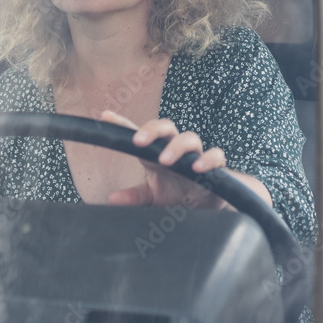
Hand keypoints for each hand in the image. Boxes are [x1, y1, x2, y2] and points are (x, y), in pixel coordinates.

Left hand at [99, 110, 230, 209]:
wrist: (207, 206)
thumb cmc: (178, 194)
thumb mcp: (153, 197)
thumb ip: (135, 196)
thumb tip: (113, 199)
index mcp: (157, 153)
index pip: (141, 135)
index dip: (124, 124)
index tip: (106, 116)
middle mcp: (176, 149)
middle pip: (166, 127)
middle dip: (152, 130)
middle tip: (138, 141)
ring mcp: (196, 156)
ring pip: (189, 138)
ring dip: (177, 147)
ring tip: (165, 160)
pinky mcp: (215, 167)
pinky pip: (216, 155)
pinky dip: (207, 159)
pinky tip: (197, 168)